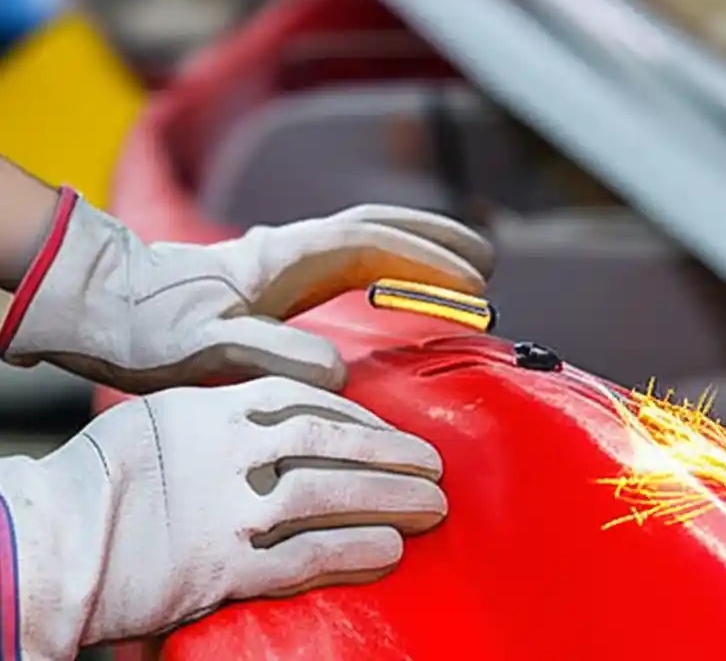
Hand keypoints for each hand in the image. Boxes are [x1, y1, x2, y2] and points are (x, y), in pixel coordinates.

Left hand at [0, 189, 493, 391]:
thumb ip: (274, 352)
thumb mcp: (209, 346)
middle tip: (489, 259)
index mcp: (287, 255)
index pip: (374, 244)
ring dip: (417, 240)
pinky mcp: (278, 274)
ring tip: (461, 261)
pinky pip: (352, 254)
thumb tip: (340, 368)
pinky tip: (395, 281)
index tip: (472, 283)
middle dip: (437, 237)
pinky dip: (389, 257)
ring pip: (368, 233)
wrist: (104, 304)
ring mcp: (287, 256)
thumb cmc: (152, 326)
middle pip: (381, 224)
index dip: (427, 260)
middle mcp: (294, 246)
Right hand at [0, 377, 444, 658]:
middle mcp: (224, 450)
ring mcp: (224, 508)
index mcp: (211, 408)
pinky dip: (353, 553)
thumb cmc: (97, 481)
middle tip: (435, 466)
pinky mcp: (219, 567)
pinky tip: (390, 552)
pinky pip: (303, 558)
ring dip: (389, 501)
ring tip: (433, 506)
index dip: (361, 421)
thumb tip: (284, 416)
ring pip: (328, 495)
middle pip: (329, 442)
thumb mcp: (159, 420)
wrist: (44, 542)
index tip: (394, 435)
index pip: (307, 402)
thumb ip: (223, 415)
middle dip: (391, 455)